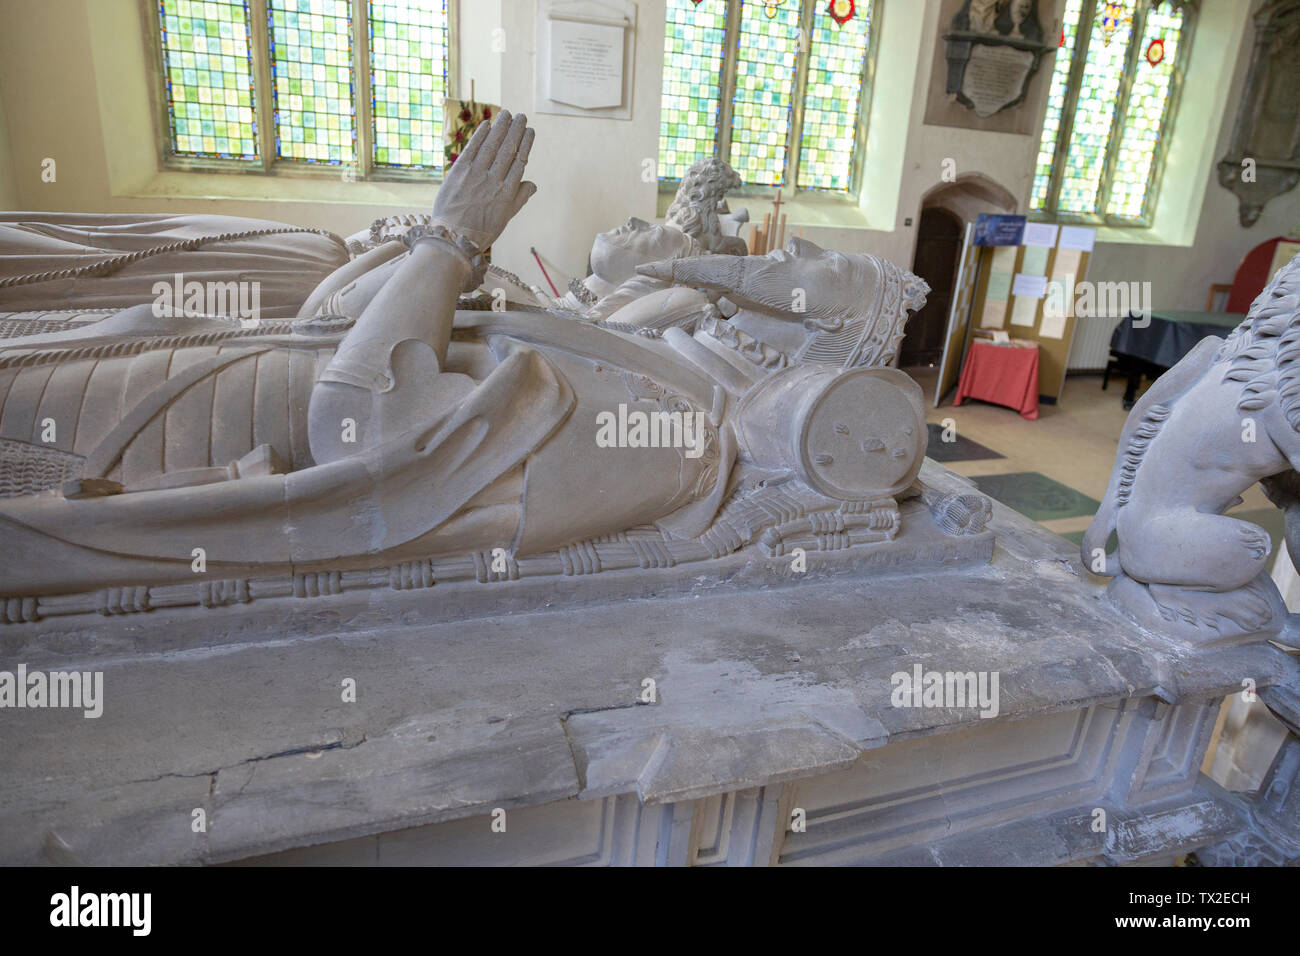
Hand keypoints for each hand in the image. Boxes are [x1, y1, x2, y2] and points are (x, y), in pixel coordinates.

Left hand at [432, 109, 536, 249]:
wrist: (453, 238)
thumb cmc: (480, 231)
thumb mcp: (505, 218)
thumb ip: (519, 199)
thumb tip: (533, 184)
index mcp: (507, 193)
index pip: (520, 162)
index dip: (526, 144)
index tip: (530, 131)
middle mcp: (494, 181)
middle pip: (508, 150)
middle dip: (515, 130)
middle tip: (521, 116)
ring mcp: (476, 175)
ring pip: (492, 145)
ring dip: (501, 127)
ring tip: (507, 114)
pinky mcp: (459, 172)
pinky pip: (472, 149)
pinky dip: (480, 135)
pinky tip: (487, 124)